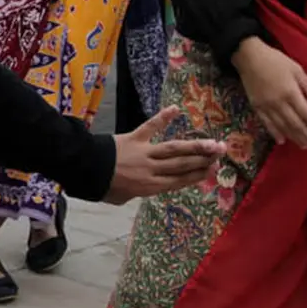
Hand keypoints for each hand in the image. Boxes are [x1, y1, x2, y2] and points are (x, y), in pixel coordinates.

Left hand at [104, 106, 226, 202]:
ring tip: (213, 142)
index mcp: (149, 187)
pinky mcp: (134, 138)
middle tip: (221, 153)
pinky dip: (163, 117)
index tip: (213, 169)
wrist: (85, 171)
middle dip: (203, 159)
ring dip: (195, 145)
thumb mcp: (121, 197)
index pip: (179, 181)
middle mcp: (152, 170)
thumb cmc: (101, 187)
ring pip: (174, 149)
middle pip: (182, 164)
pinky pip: (151, 126)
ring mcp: (144, 153)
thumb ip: (135, 191)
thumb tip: (139, 187)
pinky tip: (176, 109)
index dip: (198, 174)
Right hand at [233, 36, 306, 147]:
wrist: (249, 57)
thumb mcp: (296, 68)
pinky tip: (282, 141)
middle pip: (296, 124)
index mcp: (291, 92)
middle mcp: (279, 103)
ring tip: (305, 145)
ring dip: (295, 137)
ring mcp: (267, 107)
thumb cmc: (275, 60)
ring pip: (283, 127)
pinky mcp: (256, 107)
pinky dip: (275, 133)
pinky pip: (267, 124)